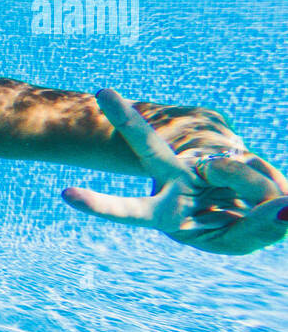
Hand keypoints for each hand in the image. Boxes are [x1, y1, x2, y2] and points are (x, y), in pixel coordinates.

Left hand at [62, 89, 287, 254]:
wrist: (257, 205)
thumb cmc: (235, 229)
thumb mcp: (238, 239)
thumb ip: (253, 225)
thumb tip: (279, 202)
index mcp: (164, 212)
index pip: (129, 211)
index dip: (100, 205)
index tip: (65, 194)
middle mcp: (173, 178)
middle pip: (149, 147)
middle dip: (127, 121)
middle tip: (102, 92)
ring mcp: (198, 158)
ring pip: (233, 172)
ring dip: (260, 196)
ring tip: (267, 208)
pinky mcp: (225, 141)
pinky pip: (256, 168)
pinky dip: (274, 186)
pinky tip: (274, 193)